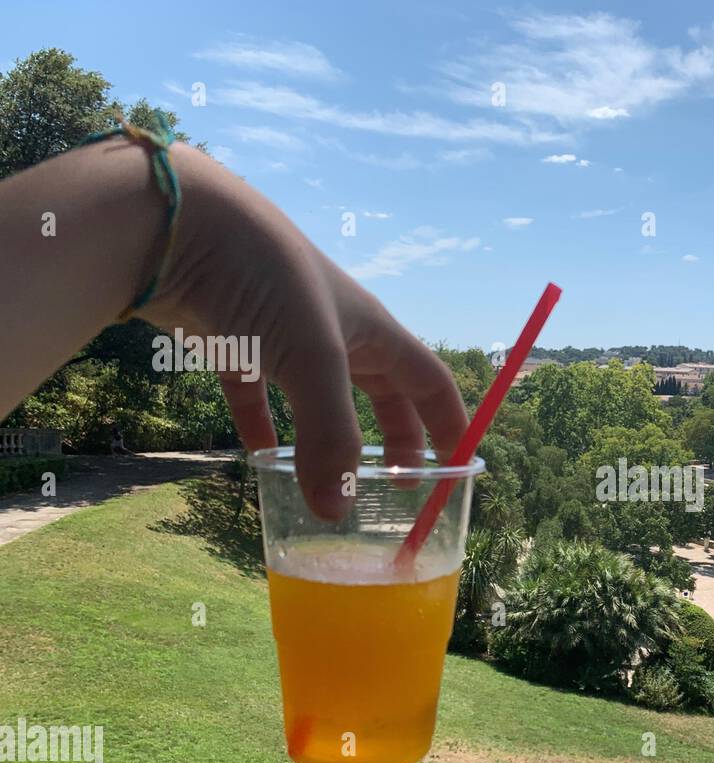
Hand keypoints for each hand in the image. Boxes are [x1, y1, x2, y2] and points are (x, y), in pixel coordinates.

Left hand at [149, 144, 467, 519]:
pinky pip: (256, 395)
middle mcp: (335, 332)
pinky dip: (264, 428)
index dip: (448, 422)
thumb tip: (335, 511)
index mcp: (372, 328)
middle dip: (396, 437)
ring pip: (320, 397)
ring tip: (332, 479)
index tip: (456, 465)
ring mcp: (282, 336)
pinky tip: (262, 457)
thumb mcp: (313, 360)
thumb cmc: (265, 278)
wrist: (179, 221)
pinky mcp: (232, 341)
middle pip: (381, 392)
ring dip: (330, 438)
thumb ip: (329, 437)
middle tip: (397, 485)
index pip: (428, 381)